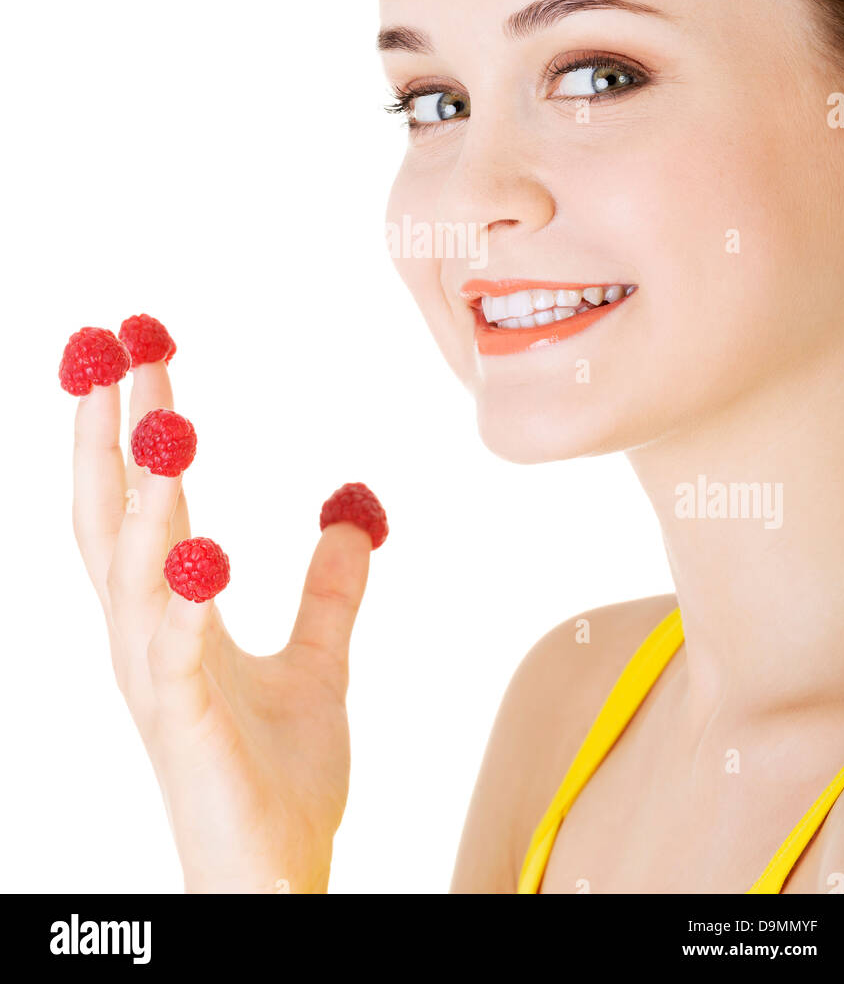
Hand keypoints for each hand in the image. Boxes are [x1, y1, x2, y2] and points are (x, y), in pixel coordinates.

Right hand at [72, 359, 372, 892]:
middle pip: (109, 518)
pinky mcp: (187, 730)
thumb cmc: (278, 778)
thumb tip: (354, 515)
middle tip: (114, 345)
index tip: (138, 350)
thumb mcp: (320, 662)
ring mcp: (157, 685)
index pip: (138, 501)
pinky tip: (198, 551)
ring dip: (141, 498)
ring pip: (129, 577)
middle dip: (108, 431)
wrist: (278, 878)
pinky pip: (172, 657)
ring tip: (162, 428)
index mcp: (166, 617)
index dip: (132, 427)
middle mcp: (143, 639)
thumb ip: (331, 591)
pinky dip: (178, 601)